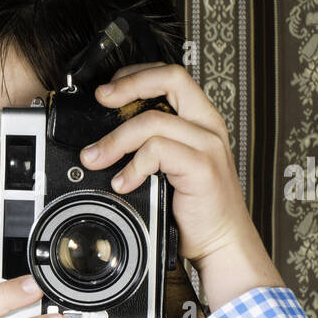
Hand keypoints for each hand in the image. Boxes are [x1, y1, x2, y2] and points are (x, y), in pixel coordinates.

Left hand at [77, 62, 283, 309]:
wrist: (221, 243)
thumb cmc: (194, 210)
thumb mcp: (167, 170)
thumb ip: (147, 149)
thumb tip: (101, 142)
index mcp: (199, 121)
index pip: (171, 76)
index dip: (137, 74)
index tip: (108, 90)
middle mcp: (206, 126)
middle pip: (171, 79)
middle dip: (129, 84)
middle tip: (101, 101)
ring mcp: (207, 145)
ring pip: (153, 120)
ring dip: (115, 139)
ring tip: (96, 159)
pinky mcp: (202, 168)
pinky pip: (158, 151)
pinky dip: (132, 166)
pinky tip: (123, 183)